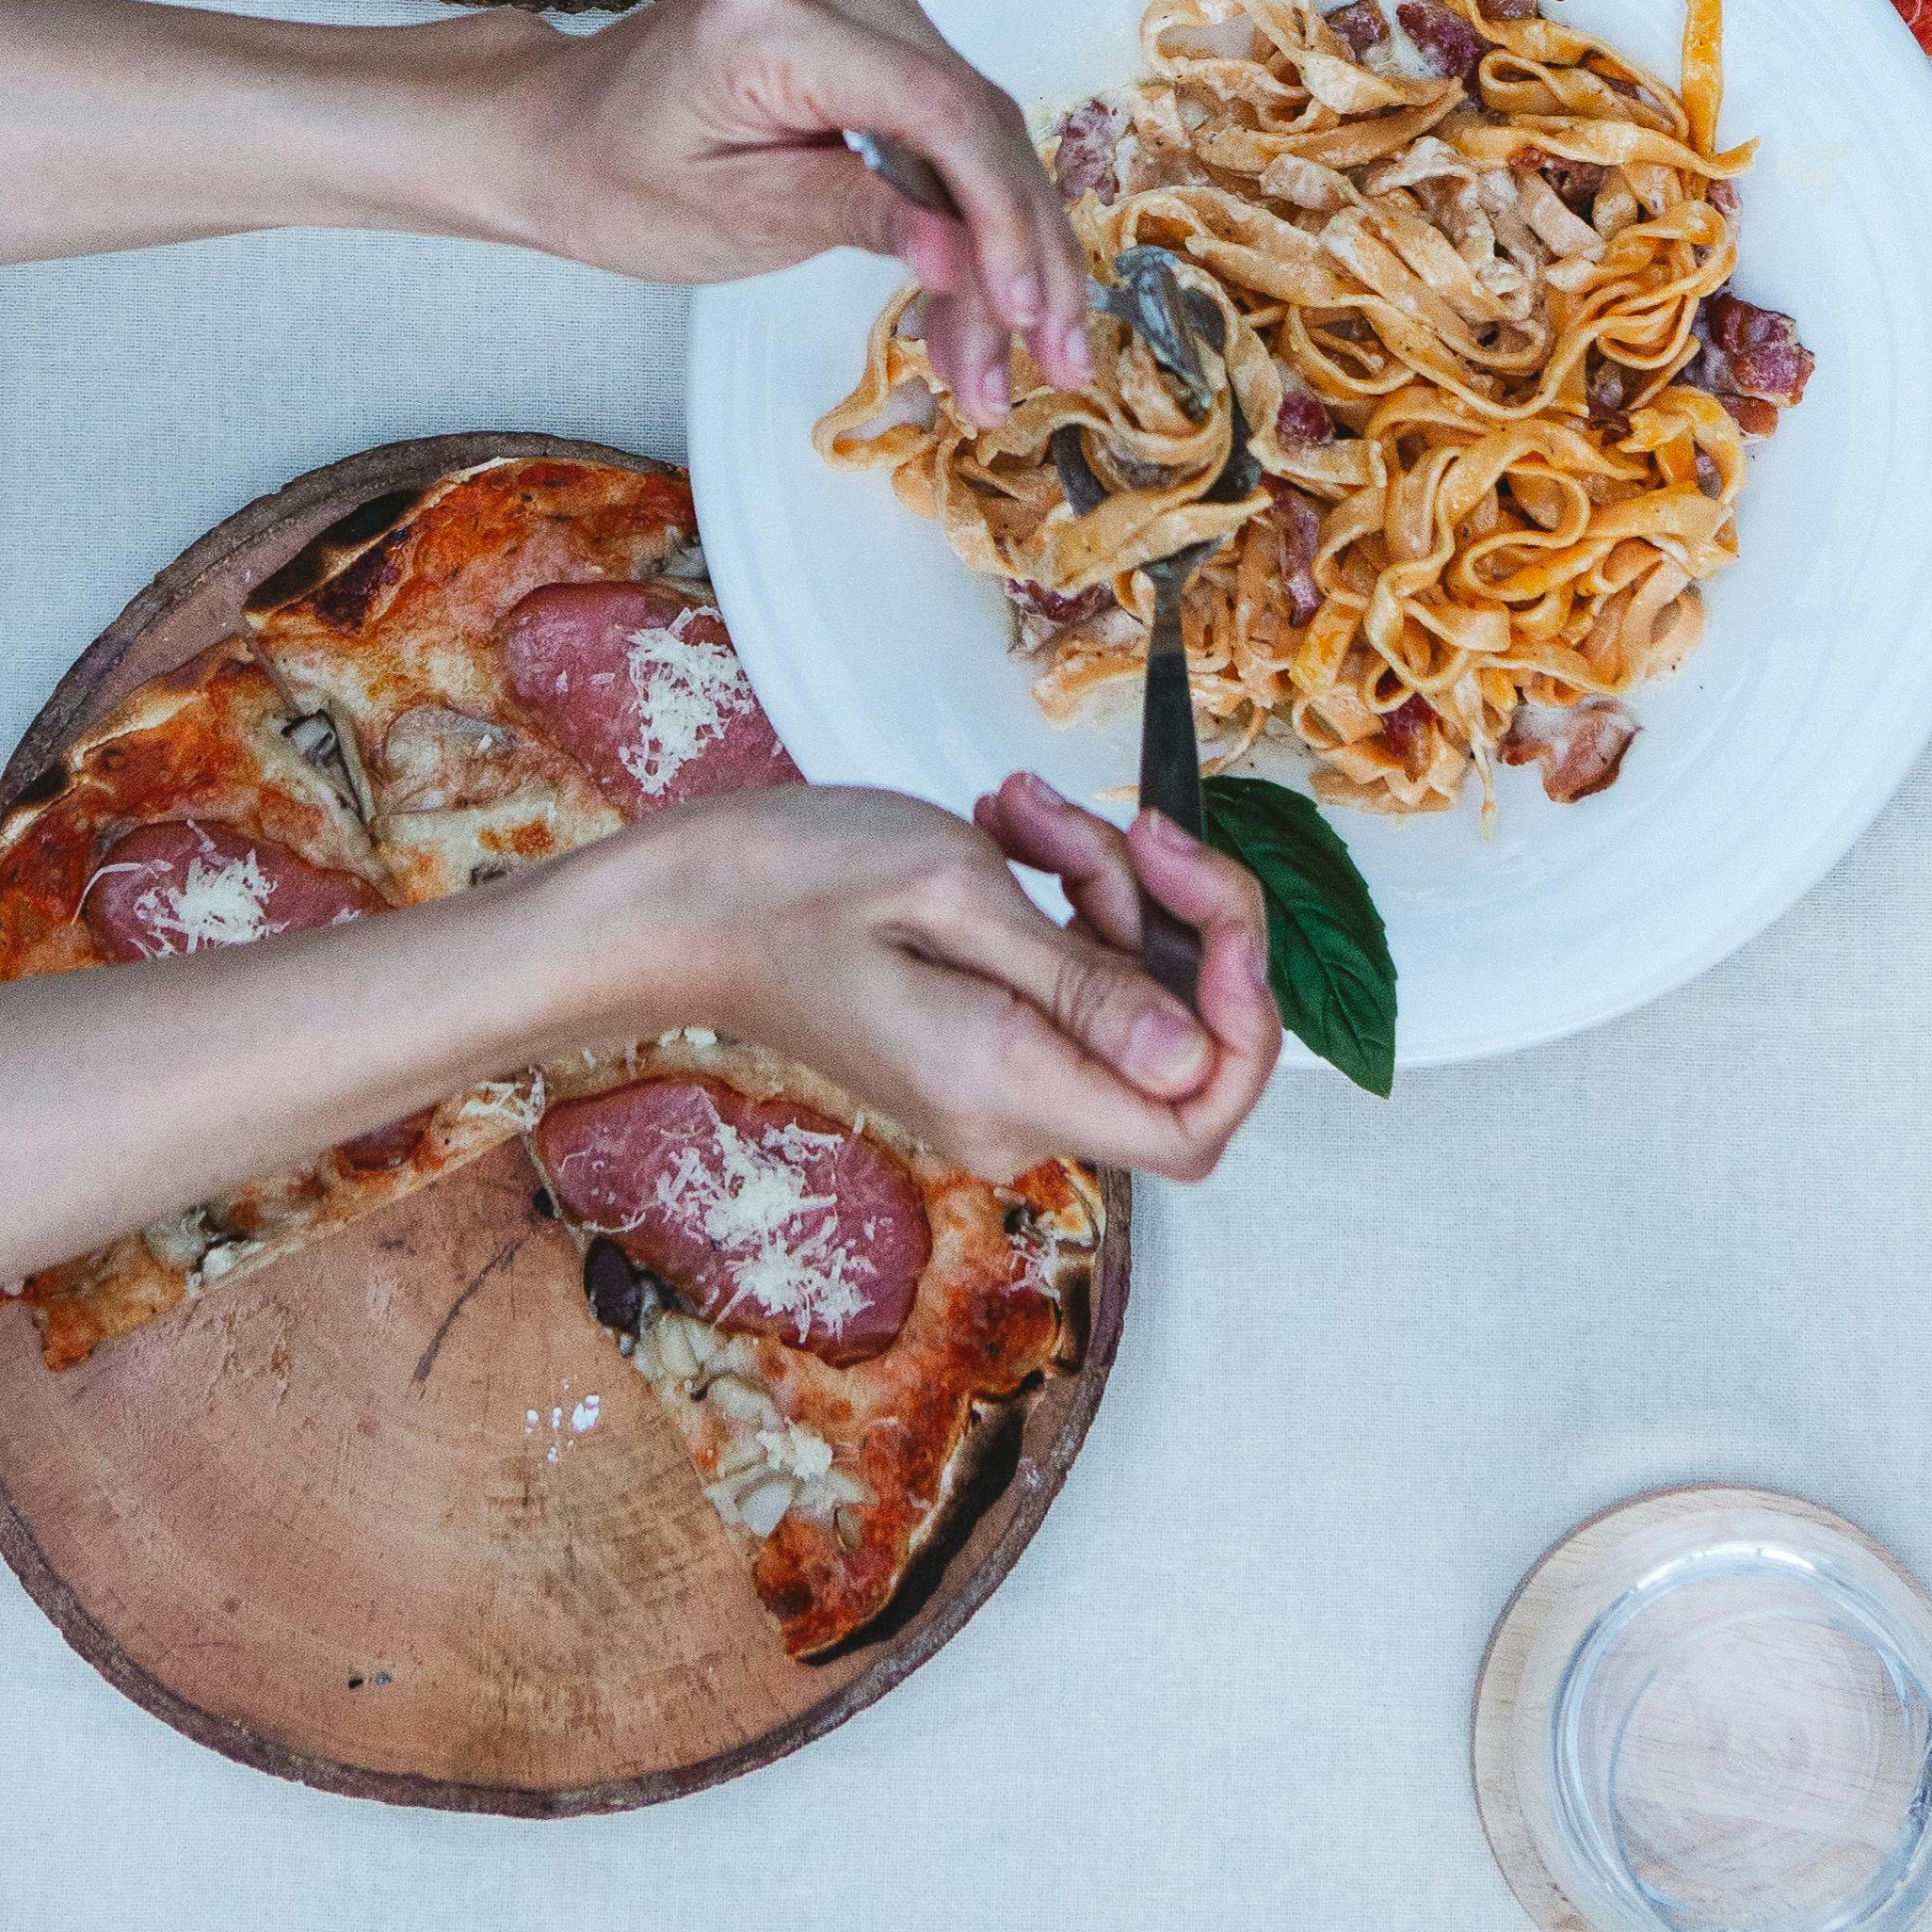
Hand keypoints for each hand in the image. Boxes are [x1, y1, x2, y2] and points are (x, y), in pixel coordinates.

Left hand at [489, 0, 1090, 410]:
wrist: (558, 128)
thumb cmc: (615, 175)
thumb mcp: (729, 219)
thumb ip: (858, 219)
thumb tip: (970, 261)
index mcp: (774, 15)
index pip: (936, 109)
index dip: (999, 215)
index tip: (1024, 311)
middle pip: (972, 116)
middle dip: (1021, 247)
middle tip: (1050, 357)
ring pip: (978, 121)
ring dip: (1011, 238)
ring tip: (1027, 351)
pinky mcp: (873, 11)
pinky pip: (948, 111)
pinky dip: (972, 202)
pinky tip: (991, 291)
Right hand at [632, 774, 1278, 1184]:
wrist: (690, 904)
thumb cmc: (794, 881)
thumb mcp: (952, 891)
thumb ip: (1083, 981)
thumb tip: (1193, 1057)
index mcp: (1008, 1082)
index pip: (1196, 1120)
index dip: (1240, 1020)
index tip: (1212, 908)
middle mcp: (1012, 1111)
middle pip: (1175, 1042)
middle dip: (1173, 918)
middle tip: (1126, 824)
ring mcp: (998, 1085)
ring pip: (1126, 994)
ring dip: (1106, 886)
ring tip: (1023, 811)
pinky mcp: (984, 1048)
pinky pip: (1073, 982)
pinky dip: (1065, 899)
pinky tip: (1010, 834)